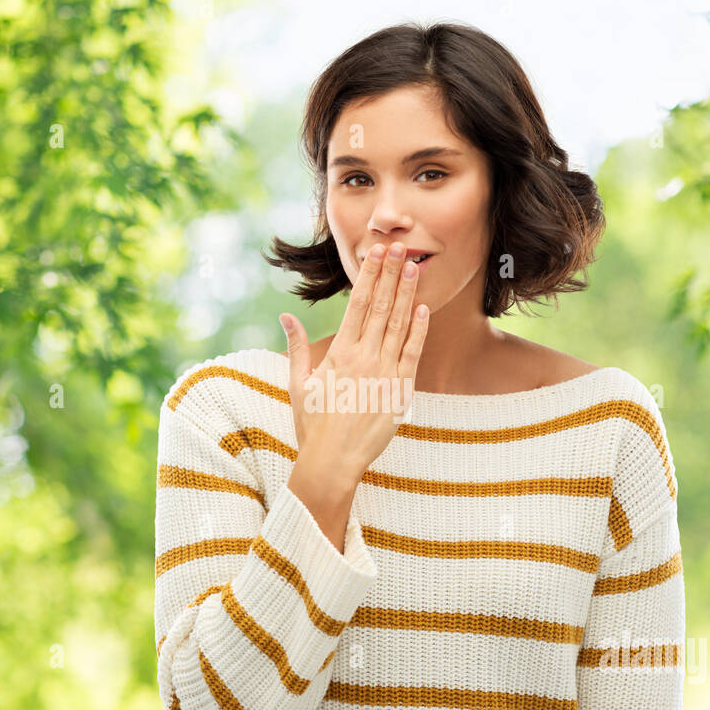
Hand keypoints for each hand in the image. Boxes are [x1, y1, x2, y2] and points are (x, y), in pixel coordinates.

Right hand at [278, 242, 428, 481]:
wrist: (332, 462)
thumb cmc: (312, 425)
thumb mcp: (298, 384)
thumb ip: (297, 347)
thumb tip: (286, 316)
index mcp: (338, 353)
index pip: (357, 304)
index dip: (369, 276)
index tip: (377, 253)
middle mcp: (363, 357)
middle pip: (381, 307)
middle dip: (391, 275)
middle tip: (401, 247)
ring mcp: (384, 373)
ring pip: (398, 325)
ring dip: (406, 294)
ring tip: (413, 267)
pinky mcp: (400, 392)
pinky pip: (412, 354)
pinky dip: (418, 330)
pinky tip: (423, 308)